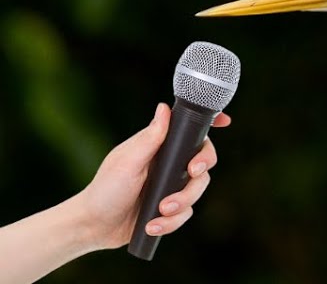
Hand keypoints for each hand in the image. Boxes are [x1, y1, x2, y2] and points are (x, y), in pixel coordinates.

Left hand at [69, 103, 230, 249]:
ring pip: (198, 189)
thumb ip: (150, 137)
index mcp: (160, 147)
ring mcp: (172, 186)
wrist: (93, 226)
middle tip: (192, 173)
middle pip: (204, 160)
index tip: (225, 121)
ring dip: (182, 202)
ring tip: (160, 212)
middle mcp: (170, 164)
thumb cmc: (105, 189)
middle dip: (201, 168)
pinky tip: (153, 226)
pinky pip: (187, 213)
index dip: (211, 123)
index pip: (190, 131)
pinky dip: (172, 222)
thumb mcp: (127, 161)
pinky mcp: (171, 209)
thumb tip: (164, 107)